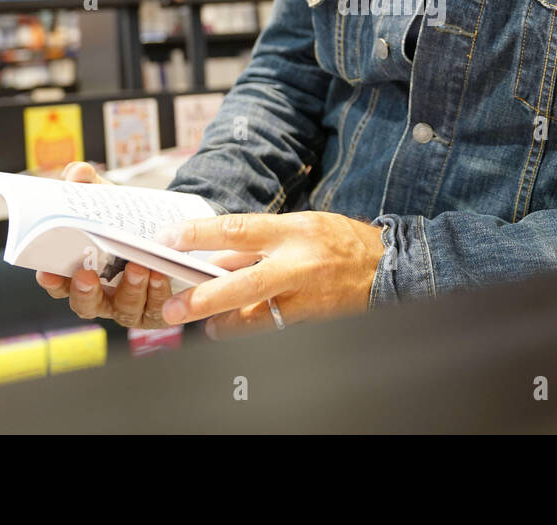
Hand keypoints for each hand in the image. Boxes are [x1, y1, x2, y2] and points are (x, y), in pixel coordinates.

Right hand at [34, 161, 174, 329]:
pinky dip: (157, 290)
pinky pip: (155, 305)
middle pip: (85, 304)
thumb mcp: (106, 198)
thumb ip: (88, 184)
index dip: (51, 281)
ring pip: (124, 307)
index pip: (58, 283)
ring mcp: (127, 305)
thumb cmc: (124, 220)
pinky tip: (160, 273)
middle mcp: (100, 295)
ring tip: (137, 267)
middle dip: (84, 292)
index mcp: (79, 272)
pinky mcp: (155, 309)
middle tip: (85, 274)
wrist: (168, 228)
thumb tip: (76, 173)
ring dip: (129, 289)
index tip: (47, 271)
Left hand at [156, 212, 385, 339]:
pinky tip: (229, 329)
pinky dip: (247, 328)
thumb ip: (259, 242)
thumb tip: (215, 256)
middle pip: (242, 281)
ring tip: (204, 326)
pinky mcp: (312, 316)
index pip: (237, 229)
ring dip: (223, 322)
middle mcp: (298, 261)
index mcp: (292, 229)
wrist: (388, 267)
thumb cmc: (340, 242)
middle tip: (174, 309)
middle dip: (203, 297)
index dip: (198, 234)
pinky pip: (272, 326)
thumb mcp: (301, 226)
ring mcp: (306, 293)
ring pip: (255, 314)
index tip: (167, 240)